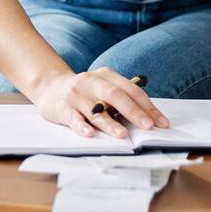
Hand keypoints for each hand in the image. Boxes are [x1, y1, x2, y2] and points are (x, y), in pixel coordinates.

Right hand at [30, 68, 169, 138]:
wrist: (49, 86)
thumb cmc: (84, 92)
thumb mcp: (103, 88)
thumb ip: (121, 99)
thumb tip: (147, 118)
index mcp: (106, 76)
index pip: (131, 90)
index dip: (147, 106)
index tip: (161, 122)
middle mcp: (91, 82)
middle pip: (115, 96)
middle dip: (134, 112)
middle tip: (148, 127)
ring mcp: (76, 95)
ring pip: (95, 110)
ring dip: (110, 124)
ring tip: (123, 135)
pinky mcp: (62, 107)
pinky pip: (73, 118)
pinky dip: (81, 126)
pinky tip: (90, 134)